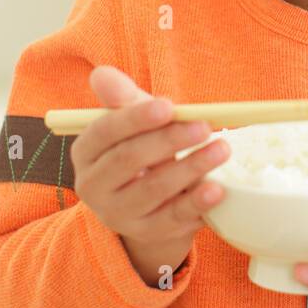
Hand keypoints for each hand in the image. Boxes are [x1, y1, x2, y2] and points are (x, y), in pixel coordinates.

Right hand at [72, 66, 230, 274]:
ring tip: (222, 149)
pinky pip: (173, 218)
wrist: (148, 206)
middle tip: (204, 126)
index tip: (168, 106)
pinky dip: (196, 203)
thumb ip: (122, 100)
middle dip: (168, 140)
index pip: (104, 132)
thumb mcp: (132, 125)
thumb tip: (103, 74)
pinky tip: (217, 189)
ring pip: (153, 189)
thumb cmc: (141, 153)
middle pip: (128, 160)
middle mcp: (94, 186)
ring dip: (190, 167)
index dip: (135, 118)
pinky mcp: (147, 233)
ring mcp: (119, 214)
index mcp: (85, 153)